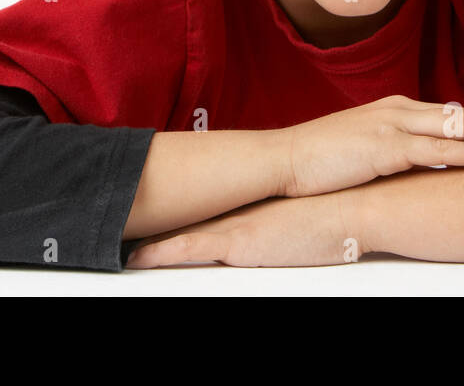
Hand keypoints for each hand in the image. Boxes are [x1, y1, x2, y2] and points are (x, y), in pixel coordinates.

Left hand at [125, 192, 363, 267]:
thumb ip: (278, 222)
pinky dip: (156, 255)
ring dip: (145, 238)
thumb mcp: (297, 218)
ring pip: (174, 233)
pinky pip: (183, 251)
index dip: (166, 209)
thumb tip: (275, 227)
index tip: (140, 211)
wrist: (349, 207)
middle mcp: (230, 211)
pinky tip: (133, 260)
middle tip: (114, 220)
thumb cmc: (332, 217)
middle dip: (145, 220)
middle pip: (178, 217)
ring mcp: (229, 226)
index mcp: (243, 204)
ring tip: (115, 239)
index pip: (195, 207)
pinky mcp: (234, 244)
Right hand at [275, 94, 463, 197]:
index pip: (462, 117)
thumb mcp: (368, 150)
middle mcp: (403, 111)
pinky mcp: (385, 146)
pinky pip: (436, 149)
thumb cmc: (322, 160)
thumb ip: (400, 152)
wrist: (284, 161)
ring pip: (463, 130)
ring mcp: (394, 126)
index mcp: (401, 111)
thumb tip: (428, 167)